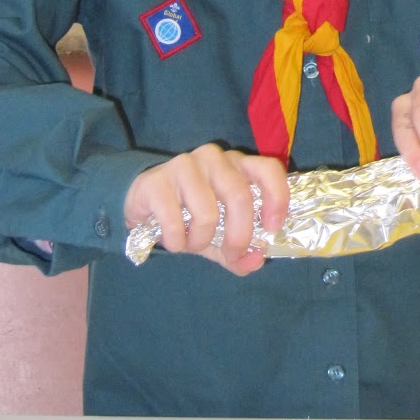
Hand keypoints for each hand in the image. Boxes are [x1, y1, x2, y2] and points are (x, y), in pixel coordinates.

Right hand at [122, 146, 289, 276]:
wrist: (142, 205)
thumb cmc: (189, 216)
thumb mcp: (219, 237)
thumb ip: (240, 252)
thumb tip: (256, 261)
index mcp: (237, 165)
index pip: (268, 168)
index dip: (277, 198)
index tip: (271, 228)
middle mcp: (214, 158)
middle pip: (239, 195)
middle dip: (239, 236)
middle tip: (232, 254)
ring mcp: (185, 165)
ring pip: (208, 212)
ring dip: (201, 241)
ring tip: (192, 244)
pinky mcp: (157, 180)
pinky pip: (174, 220)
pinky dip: (177, 242)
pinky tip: (173, 241)